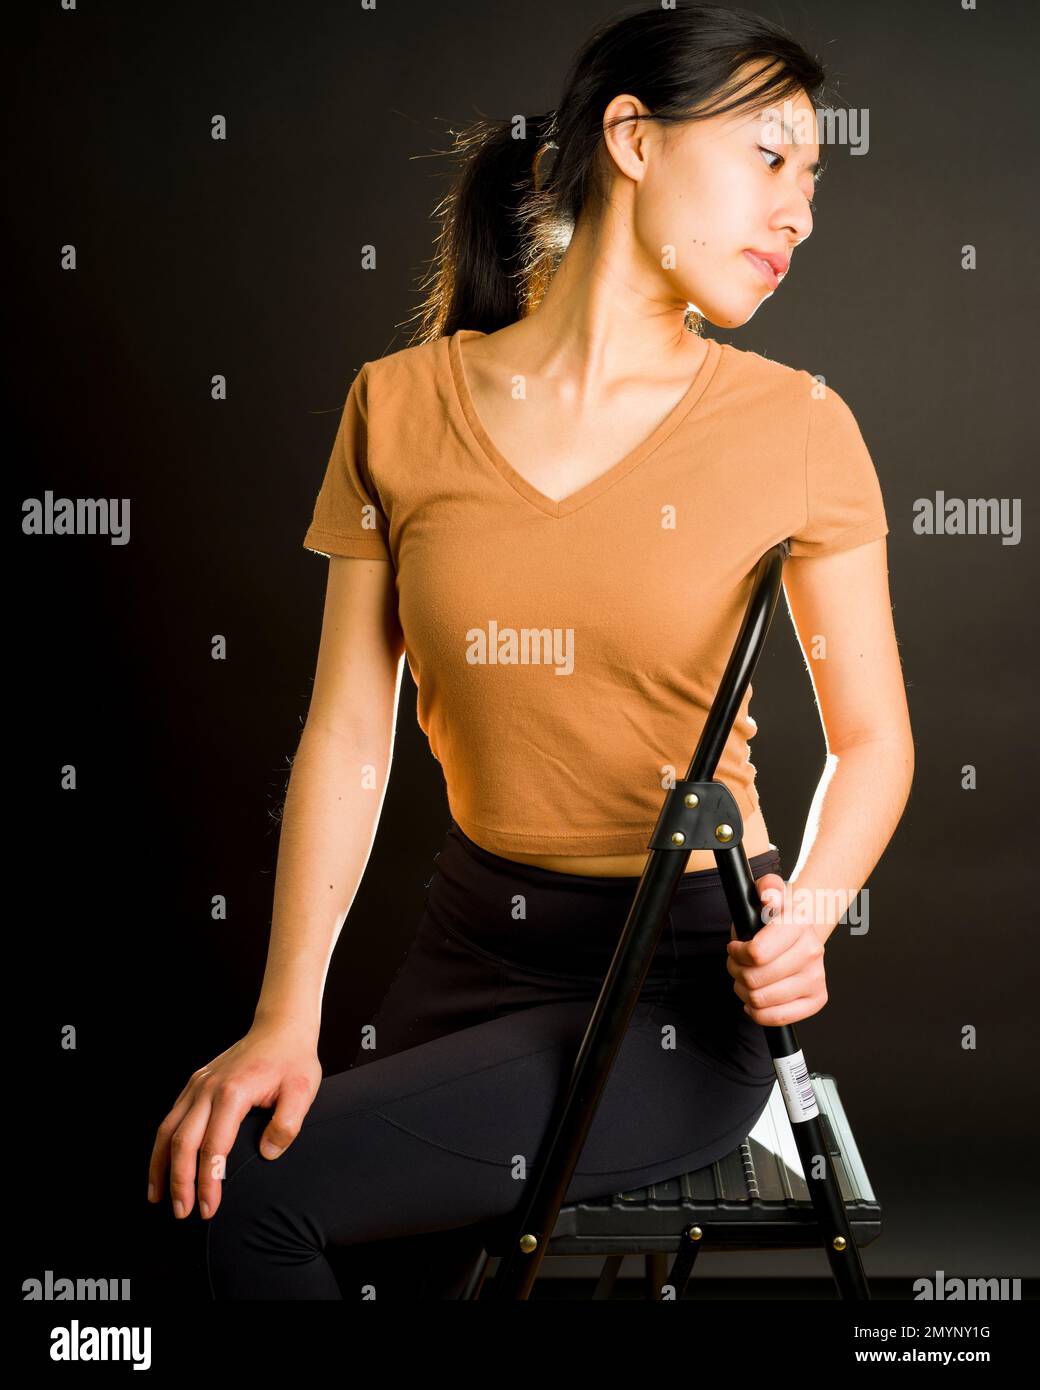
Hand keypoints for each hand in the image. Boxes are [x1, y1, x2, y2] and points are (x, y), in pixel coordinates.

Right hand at [147, 1020, 322, 1221]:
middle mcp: (208, 1088)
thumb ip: (287, 1124)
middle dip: (179, 1181)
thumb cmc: (292, 1059)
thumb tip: (267, 1153)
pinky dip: (162, 1144)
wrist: (280, 1027)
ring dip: (160, 1165)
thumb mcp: (302, 1090)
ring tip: (159, 1197)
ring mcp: (198, 1084)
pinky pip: (171, 1117)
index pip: (214, 1147)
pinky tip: (161, 1164)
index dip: (208, 1181)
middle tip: (182, 1212)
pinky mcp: (195, 1083)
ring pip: (168, 1129)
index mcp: (233, 1092)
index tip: (209, 1208)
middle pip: (183, 1142)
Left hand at [726, 873, 827, 1026]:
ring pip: (762, 1000)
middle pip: (755, 979)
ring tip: (746, 978)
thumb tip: (769, 897)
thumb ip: (767, 888)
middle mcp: (812, 952)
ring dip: (744, 991)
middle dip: (736, 972)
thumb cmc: (778, 916)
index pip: (756, 954)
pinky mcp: (817, 998)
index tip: (735, 947)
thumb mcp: (769, 892)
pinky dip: (759, 1012)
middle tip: (737, 964)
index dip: (736, 953)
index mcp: (798, 925)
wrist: (803, 929)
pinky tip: (757, 998)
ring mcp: (816, 977)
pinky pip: (778, 1018)